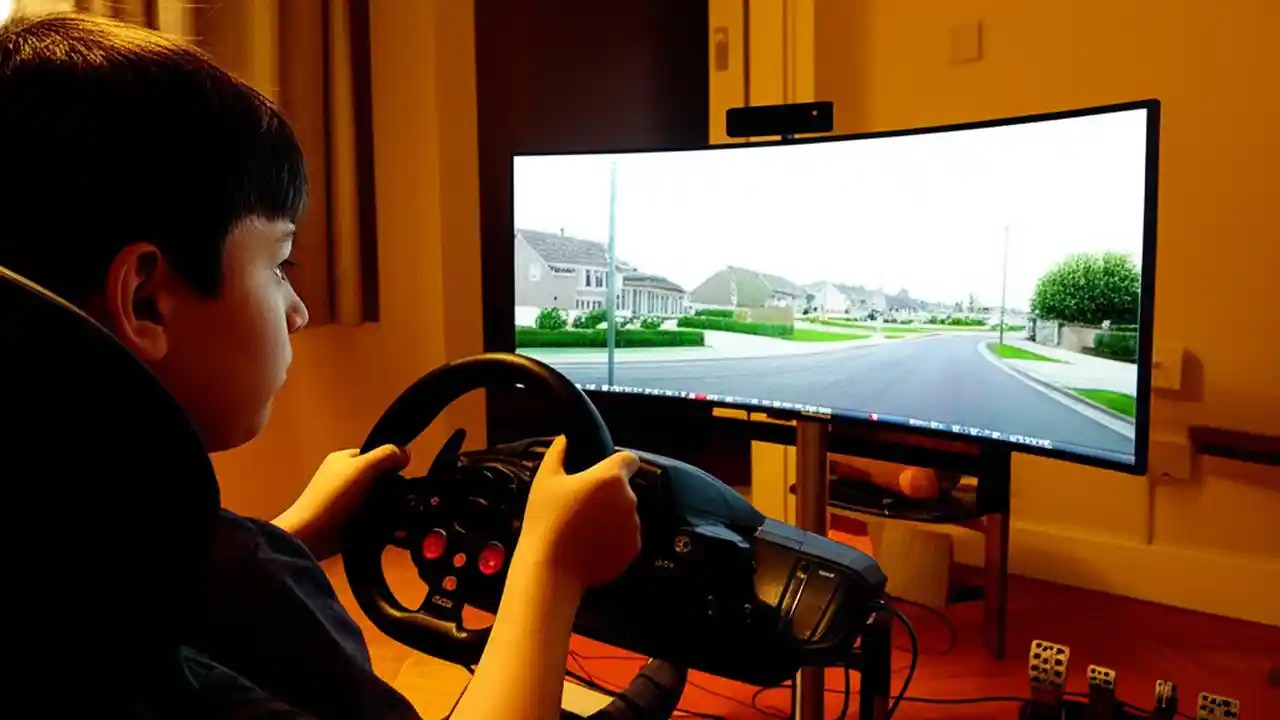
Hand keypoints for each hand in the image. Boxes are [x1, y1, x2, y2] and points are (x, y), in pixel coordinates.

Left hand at [275, 445, 409, 559]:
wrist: (311, 537)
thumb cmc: (334, 497)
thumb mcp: (364, 467)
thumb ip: (386, 455)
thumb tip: (405, 453)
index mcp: (344, 459)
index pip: (377, 455)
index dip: (391, 464)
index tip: (398, 478)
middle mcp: (344, 477)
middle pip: (379, 478)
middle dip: (390, 488)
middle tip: (394, 498)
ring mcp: (345, 500)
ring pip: (377, 499)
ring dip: (386, 507)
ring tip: (389, 514)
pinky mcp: (348, 521)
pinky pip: (372, 517)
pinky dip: (379, 521)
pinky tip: (384, 526)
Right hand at [518, 436, 640, 592]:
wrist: (551, 567)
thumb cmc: (546, 520)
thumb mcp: (546, 479)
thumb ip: (558, 453)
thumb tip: (565, 439)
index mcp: (610, 477)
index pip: (629, 459)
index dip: (617, 463)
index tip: (602, 473)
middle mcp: (628, 499)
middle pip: (624, 490)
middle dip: (609, 495)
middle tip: (582, 506)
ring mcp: (633, 526)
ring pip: (626, 514)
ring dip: (612, 517)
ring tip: (585, 528)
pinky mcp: (633, 549)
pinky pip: (627, 538)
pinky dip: (614, 540)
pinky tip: (591, 544)